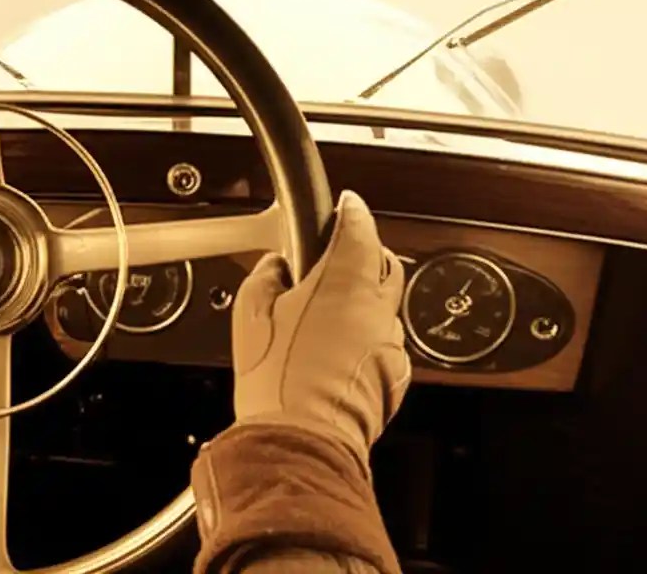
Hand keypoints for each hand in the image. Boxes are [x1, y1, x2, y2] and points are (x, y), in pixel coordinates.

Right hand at [231, 189, 410, 475]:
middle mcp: (377, 308)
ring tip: (328, 313)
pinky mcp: (394, 374)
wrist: (301, 441)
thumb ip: (268, 277)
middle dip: (363, 253)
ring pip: (385, 305)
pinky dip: (366, 337)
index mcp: (345, 281)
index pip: (360, 227)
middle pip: (383, 262)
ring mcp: (390, 343)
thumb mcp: (251, 314)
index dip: (351, 212)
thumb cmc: (279, 383)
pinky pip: (384, 343)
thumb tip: (275, 267)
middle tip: (334, 257)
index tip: (346, 205)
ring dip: (363, 300)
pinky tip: (337, 350)